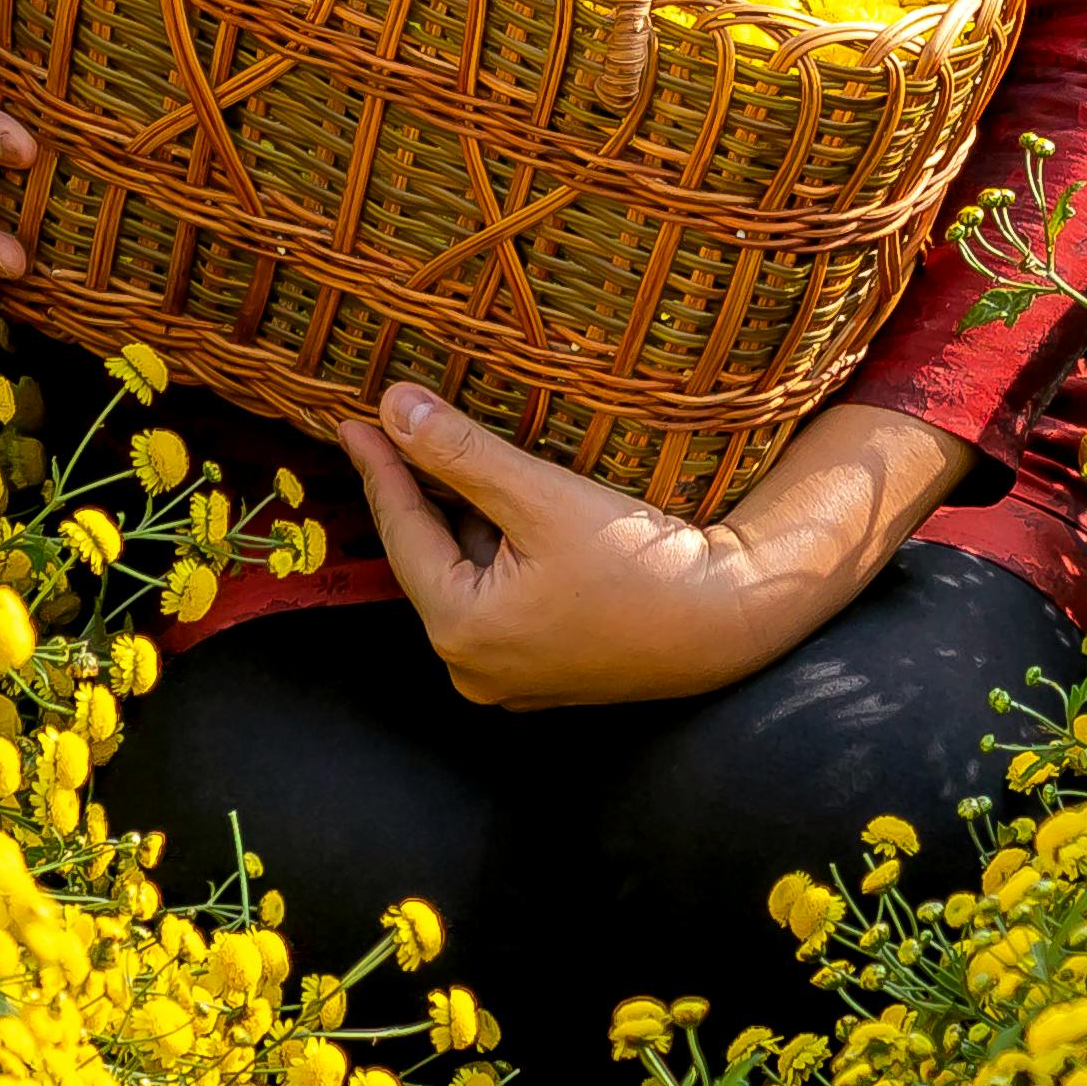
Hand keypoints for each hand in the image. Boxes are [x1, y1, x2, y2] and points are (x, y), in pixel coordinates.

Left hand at [347, 388, 977, 708]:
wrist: (731, 616)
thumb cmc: (639, 559)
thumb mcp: (539, 494)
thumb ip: (459, 453)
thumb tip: (391, 407)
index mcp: (459, 631)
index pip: (402, 533)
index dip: (381, 468)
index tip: (355, 417)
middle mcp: (473, 669)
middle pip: (433, 558)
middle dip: (422, 493)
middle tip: (396, 428)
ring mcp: (511, 678)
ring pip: (470, 576)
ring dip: (464, 520)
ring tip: (452, 455)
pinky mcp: (547, 672)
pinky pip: (501, 598)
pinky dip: (499, 551)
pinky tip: (509, 505)